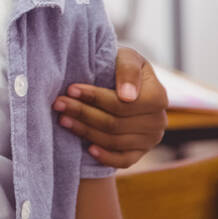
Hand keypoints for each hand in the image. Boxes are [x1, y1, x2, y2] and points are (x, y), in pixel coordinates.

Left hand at [55, 45, 168, 167]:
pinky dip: (106, 157)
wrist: (125, 82)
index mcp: (158, 97)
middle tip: (59, 104)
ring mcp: (150, 140)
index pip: (120, 103)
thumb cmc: (122, 66)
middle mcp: (158, 121)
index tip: (70, 89)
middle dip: (83, 113)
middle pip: (114, 123)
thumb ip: (128, 70)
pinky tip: (87, 149)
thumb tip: (127, 96)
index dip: (94, 97)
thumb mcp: (128, 57)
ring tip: (62, 119)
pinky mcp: (140, 152)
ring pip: (114, 141)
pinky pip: (124, 161)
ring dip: (85, 131)